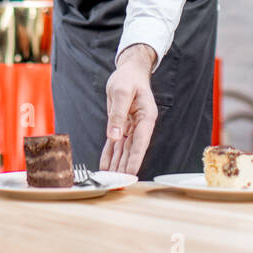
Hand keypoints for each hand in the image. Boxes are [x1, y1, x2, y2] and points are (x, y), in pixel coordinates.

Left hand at [100, 44, 158, 174]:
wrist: (130, 70)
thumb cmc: (129, 78)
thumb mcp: (122, 92)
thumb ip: (118, 114)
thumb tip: (114, 136)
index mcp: (146, 117)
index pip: (140, 143)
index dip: (135, 159)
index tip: (131, 173)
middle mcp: (140, 125)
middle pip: (132, 150)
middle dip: (124, 166)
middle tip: (118, 182)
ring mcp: (131, 126)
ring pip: (123, 149)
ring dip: (117, 164)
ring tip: (110, 178)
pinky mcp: (122, 125)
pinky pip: (115, 143)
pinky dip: (110, 154)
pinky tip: (106, 165)